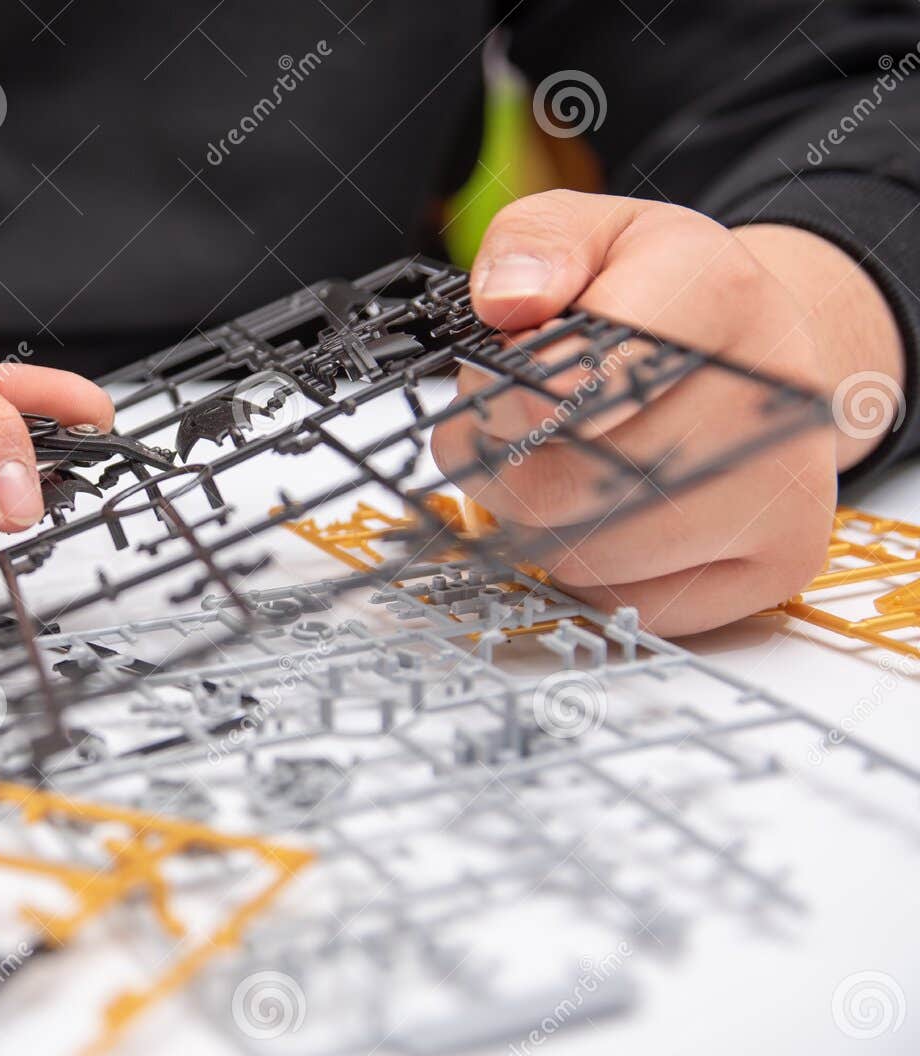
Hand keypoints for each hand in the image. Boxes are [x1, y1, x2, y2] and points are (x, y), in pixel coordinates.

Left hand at [431, 191, 904, 635]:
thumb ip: (533, 244)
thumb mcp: (593, 233)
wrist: (760, 352)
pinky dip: (583, 567)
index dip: (518, 397)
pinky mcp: (777, 567)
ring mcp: (783, 494)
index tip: (495, 397)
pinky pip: (621, 598)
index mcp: (720, 296)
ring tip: (550, 460)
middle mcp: (772, 399)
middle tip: (502, 427)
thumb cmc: (662, 298)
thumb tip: (507, 300)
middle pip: (570, 484)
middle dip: (502, 463)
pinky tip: (600, 512)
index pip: (598, 373)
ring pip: (584, 555)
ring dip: (532, 519)